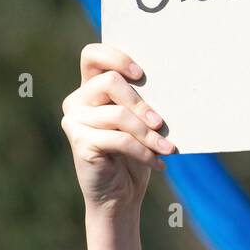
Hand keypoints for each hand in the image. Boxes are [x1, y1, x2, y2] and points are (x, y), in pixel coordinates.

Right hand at [61, 45, 173, 215]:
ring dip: (149, 134)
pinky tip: (159, 163)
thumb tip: (174, 85)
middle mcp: (78, 100)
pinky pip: (119, 139)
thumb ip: (146, 101)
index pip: (93, 55)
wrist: (121, 194)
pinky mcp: (79, 142)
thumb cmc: (137, 153)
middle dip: (140, 102)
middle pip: (109, 81)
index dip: (116, 56)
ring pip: (118, 115)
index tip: (141, 73)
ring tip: (169, 149)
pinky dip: (144, 152)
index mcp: (92, 87)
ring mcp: (75, 120)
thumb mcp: (144, 123)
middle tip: (161, 122)